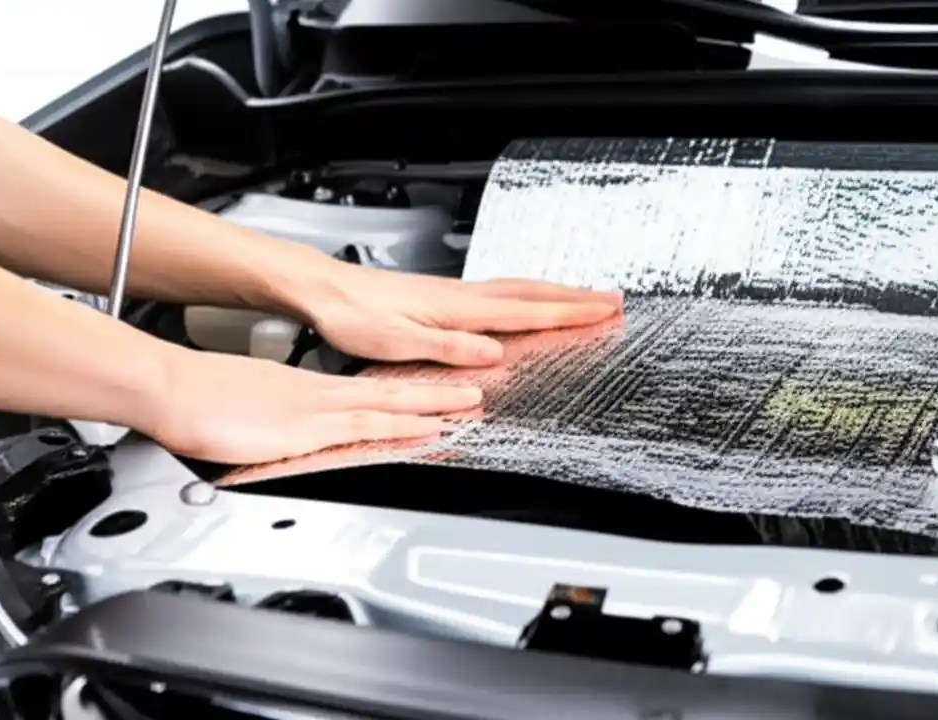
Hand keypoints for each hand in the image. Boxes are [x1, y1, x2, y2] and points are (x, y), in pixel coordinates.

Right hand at [143, 346, 481, 463]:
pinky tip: (426, 428)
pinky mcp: (304, 427)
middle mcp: (316, 394)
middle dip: (434, 393)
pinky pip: (366, 425)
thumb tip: (277, 435)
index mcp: (302, 389)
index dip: (403, 392)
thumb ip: (270, 425)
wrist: (167, 388)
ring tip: (468, 406)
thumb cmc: (194, 401)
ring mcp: (314, 409)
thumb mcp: (244, 411)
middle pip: (388, 391)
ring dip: (431, 405)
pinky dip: (401, 425)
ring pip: (388, 404)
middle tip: (473, 392)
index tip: (432, 394)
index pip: (365, 390)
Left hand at [294, 264, 623, 366]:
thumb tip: (494, 354)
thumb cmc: (354, 315)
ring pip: (518, 289)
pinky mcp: (444, 296)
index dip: (569, 312)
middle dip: (575, 298)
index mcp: (459, 308)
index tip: (604, 312)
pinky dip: (527, 294)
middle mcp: (463, 295)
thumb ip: (449, 347)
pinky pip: (500, 293)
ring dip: (555, 293)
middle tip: (612, 301)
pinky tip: (526, 300)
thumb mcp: (400, 341)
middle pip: (532, 293)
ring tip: (582, 298)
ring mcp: (456, 293)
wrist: (325, 290)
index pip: (527, 309)